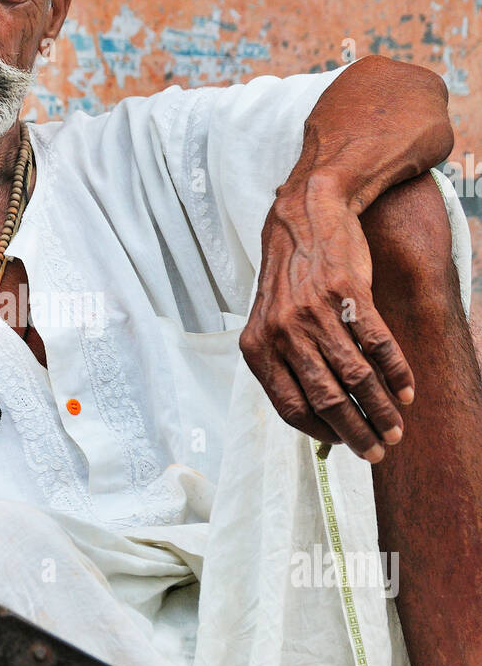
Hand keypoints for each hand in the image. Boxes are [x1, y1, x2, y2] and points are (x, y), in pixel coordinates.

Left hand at [239, 178, 414, 460]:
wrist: (306, 216)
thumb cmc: (290, 277)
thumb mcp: (269, 321)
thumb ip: (283, 363)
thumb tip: (315, 415)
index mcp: (258, 347)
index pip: (290, 407)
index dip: (320, 432)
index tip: (342, 443)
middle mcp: (283, 333)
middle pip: (326, 399)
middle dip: (356, 432)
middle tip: (378, 450)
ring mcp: (316, 313)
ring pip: (355, 376)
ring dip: (380, 408)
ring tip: (396, 427)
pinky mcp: (348, 294)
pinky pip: (377, 344)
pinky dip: (396, 372)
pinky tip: (407, 391)